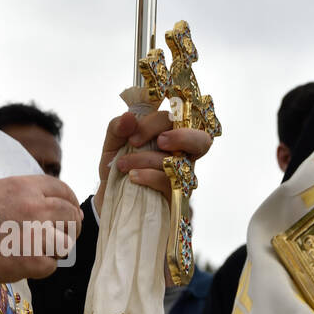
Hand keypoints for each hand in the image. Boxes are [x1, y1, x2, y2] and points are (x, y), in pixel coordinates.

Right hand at [0, 175, 82, 281]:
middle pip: (71, 216)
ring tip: (37, 251)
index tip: (71, 211)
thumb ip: (22, 194)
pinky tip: (24, 263)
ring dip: (55, 249)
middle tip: (63, 235)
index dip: (70, 202)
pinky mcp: (32, 260)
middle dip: (71, 227)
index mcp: (25, 187)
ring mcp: (36, 234)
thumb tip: (45, 202)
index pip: (63, 190)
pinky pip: (51, 265)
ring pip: (65, 243)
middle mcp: (36, 207)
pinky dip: (40, 267)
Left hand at [93, 109, 212, 215]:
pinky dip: (149, 176)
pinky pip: (170, 182)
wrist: (111, 197)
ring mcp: (182, 174)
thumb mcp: (112, 144)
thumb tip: (129, 116)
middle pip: (202, 140)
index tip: (132, 137)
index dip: (155, 124)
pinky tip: (132, 177)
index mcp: (167, 134)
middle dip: (182, 137)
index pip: (175, 119)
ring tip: (123, 165)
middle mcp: (181, 153)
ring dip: (147, 159)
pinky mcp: (177, 194)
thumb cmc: (118, 166)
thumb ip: (118, 127)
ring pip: (180, 161)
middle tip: (160, 141)